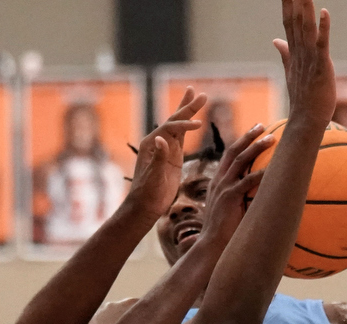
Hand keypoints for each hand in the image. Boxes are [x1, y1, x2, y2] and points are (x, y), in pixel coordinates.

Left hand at [127, 87, 207, 217]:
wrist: (146, 206)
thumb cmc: (147, 193)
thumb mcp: (153, 176)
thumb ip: (158, 157)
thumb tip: (162, 138)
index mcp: (151, 144)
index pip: (170, 128)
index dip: (184, 125)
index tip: (198, 125)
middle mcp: (158, 141)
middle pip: (175, 119)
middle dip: (188, 107)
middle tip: (200, 93)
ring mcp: (166, 148)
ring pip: (179, 125)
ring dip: (189, 111)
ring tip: (198, 96)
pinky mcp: (174, 157)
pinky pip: (182, 137)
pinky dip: (189, 127)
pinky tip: (195, 120)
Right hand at [198, 124, 273, 246]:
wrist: (211, 246)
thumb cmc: (223, 233)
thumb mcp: (230, 211)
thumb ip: (240, 200)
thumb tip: (258, 197)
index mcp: (218, 182)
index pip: (228, 156)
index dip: (241, 142)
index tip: (253, 132)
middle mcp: (219, 181)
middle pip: (233, 151)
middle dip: (248, 136)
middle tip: (262, 125)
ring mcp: (223, 188)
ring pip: (239, 161)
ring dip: (256, 148)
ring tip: (272, 138)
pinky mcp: (229, 198)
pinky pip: (246, 182)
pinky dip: (260, 174)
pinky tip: (272, 169)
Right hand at [273, 0, 334, 128]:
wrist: (307, 119)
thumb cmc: (303, 97)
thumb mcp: (292, 71)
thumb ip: (285, 53)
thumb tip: (275, 40)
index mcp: (294, 51)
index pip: (288, 21)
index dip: (287, 3)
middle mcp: (299, 52)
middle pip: (295, 20)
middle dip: (293, 0)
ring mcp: (310, 58)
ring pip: (306, 27)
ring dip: (306, 8)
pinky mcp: (321, 66)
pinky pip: (322, 44)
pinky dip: (323, 28)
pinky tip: (324, 12)